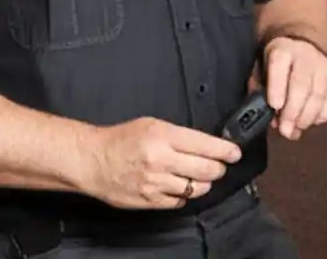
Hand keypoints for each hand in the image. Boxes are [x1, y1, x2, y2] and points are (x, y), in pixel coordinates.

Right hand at [84, 117, 241, 209]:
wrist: (92, 160)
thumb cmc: (121, 139)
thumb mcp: (152, 124)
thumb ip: (180, 135)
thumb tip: (207, 144)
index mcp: (163, 136)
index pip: (206, 145)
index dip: (226, 151)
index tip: (235, 153)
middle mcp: (161, 160)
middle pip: (206, 170)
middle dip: (219, 169)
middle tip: (220, 166)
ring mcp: (156, 183)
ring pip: (196, 189)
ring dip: (204, 184)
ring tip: (200, 177)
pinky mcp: (149, 200)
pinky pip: (179, 202)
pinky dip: (184, 195)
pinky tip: (180, 187)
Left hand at [256, 36, 326, 139]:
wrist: (302, 49)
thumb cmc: (278, 67)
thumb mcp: (261, 72)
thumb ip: (261, 94)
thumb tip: (274, 121)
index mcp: (282, 51)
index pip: (279, 66)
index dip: (277, 87)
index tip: (275, 106)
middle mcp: (305, 55)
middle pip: (301, 84)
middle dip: (293, 111)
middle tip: (285, 129)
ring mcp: (324, 67)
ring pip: (319, 95)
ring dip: (307, 117)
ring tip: (297, 128)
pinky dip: (322, 115)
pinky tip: (312, 121)